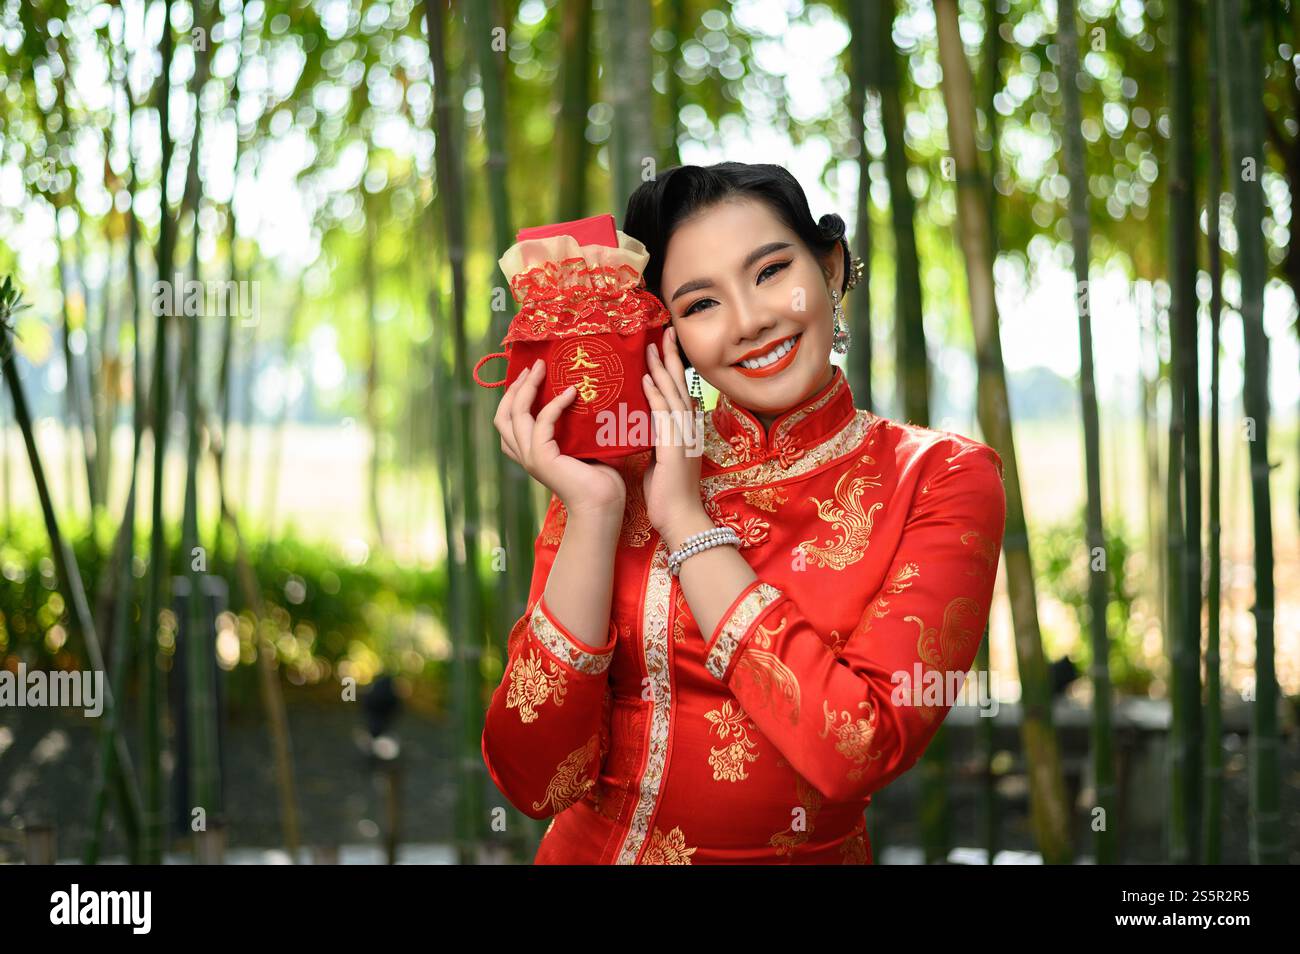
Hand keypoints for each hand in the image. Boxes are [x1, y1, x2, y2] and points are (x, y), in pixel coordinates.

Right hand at [493, 358, 625, 518]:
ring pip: (515, 414)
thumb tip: (585, 396)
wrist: (603, 506)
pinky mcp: (542, 458)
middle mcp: (525, 456)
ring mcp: (531, 457)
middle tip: (533, 365)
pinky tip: (571, 392)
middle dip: (515, 387)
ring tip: (542, 368)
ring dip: (527, 388)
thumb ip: (575, 427)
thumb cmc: (601, 480)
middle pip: (503, 415)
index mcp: (531, 454)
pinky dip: (555, 403)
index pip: (507, 423)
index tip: (529, 374)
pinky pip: (542, 421)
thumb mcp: (583, 447)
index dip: (512, 397)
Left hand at [641, 327, 708, 541]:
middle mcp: (688, 430)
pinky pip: (664, 415)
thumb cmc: (669, 497)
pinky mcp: (674, 448)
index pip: (681, 393)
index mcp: (685, 432)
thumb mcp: (661, 463)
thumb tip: (642, 430)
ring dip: (662, 369)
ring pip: (673, 394)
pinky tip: (645, 379)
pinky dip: (655, 395)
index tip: (665, 348)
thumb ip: (656, 443)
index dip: (673, 370)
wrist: (681, 520)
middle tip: (665, 332)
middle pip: (681, 386)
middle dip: (672, 358)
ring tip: (653, 346)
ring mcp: (683, 437)